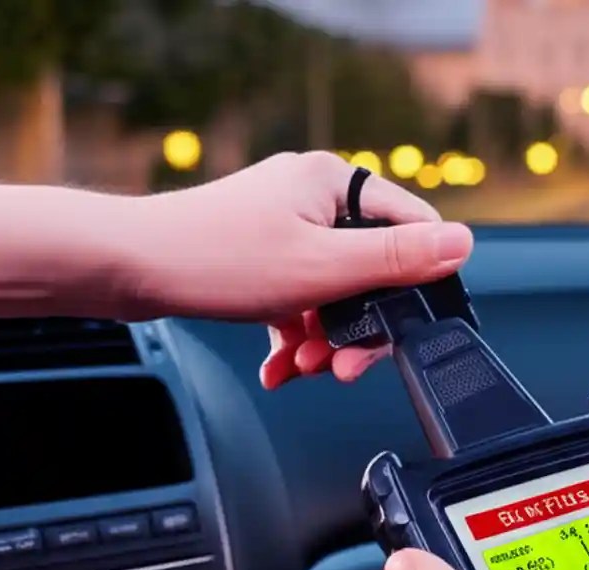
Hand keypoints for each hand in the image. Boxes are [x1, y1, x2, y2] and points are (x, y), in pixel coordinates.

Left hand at [113, 151, 472, 387]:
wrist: (124, 268)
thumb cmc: (214, 258)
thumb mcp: (324, 268)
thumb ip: (398, 260)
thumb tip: (464, 243)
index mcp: (335, 183)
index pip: (411, 228)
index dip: (417, 281)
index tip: (404, 324)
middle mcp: (313, 197)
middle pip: (371, 268)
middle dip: (359, 325)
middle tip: (344, 363)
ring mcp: (285, 225)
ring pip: (335, 291)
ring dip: (325, 337)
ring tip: (304, 367)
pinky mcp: (262, 254)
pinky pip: (300, 297)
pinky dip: (296, 333)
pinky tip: (282, 366)